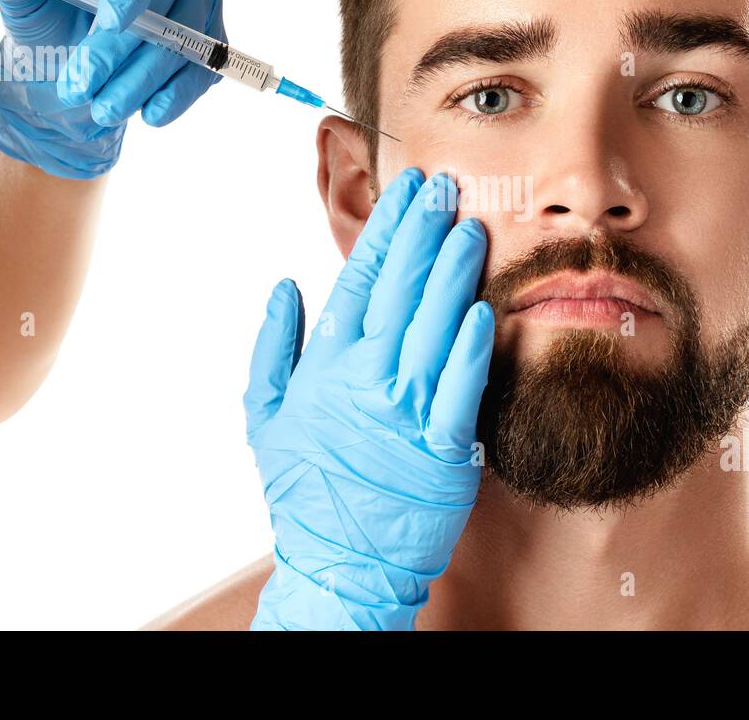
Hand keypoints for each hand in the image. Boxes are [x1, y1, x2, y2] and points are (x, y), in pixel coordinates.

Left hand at [0, 0, 224, 178]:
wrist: (82, 51)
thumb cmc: (57, 9)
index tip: (110, 24)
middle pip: (161, 6)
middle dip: (118, 52)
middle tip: (79, 87)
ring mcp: (204, 0)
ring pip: (181, 46)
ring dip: (140, 83)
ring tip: (101, 110)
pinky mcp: (213, 41)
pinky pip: (201, 71)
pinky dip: (175, 96)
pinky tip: (148, 114)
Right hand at [243, 169, 493, 629]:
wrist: (340, 560)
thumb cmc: (305, 487)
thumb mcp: (266, 416)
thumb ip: (274, 346)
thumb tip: (284, 287)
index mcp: (327, 364)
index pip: (360, 279)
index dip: (387, 231)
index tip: (408, 191)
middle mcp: (365, 377)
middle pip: (401, 289)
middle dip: (424, 231)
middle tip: (447, 188)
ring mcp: (405, 409)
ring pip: (434, 324)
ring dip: (453, 272)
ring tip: (471, 228)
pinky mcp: (442, 445)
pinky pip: (460, 385)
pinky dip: (470, 345)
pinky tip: (482, 307)